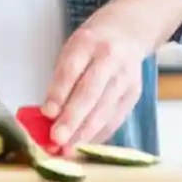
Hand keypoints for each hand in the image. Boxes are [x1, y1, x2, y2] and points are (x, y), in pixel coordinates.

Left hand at [41, 6, 149, 148]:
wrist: (128, 32)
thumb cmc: (92, 44)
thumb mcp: (72, 50)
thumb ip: (61, 80)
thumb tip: (49, 116)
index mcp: (88, 42)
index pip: (71, 69)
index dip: (59, 93)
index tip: (47, 113)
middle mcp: (109, 58)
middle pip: (90, 92)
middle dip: (73, 118)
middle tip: (57, 138)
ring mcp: (125, 76)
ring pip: (104, 109)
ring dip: (85, 132)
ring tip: (68, 149)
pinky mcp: (134, 93)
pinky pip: (115, 118)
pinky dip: (99, 134)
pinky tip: (85, 145)